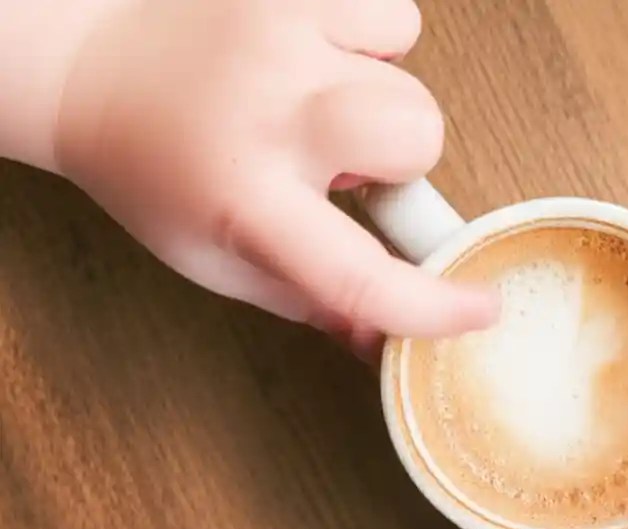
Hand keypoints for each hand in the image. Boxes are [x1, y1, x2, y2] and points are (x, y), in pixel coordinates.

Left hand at [53, 0, 498, 356]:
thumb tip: (390, 338)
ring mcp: (281, 37)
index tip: (480, 308)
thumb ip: (314, 300)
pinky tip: (318, 59)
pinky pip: (394, 18)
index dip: (431, 303)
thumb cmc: (160, 166)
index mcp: (244, 200)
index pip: (356, 273)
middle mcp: (266, 113)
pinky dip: (372, 45)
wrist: (88, 62)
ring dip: (381, 102)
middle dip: (397, 160)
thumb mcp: (222, 256)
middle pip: (416, 135)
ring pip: (410, 77)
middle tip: (341, 164)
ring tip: (317, 105)